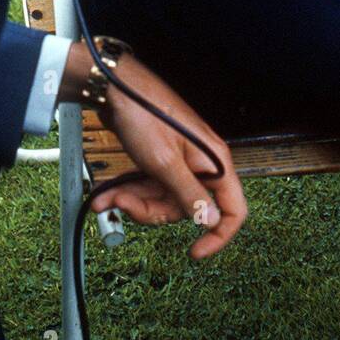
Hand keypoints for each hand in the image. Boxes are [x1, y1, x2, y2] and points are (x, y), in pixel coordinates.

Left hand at [64, 46, 246, 258]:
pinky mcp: (162, 157)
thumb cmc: (144, 114)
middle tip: (124, 204)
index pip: (233, 209)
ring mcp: (180, 160)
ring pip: (163, 198)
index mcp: (213, 162)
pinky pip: (151, 185)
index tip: (195, 252)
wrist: (115, 86)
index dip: (218, 235)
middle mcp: (201, 162)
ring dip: (133, 201)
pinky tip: (110, 192)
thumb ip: (189, 195)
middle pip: (187, 208)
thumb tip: (212, 222)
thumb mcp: (164, 162)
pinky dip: (130, 190)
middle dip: (152, 211)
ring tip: (107, 198)